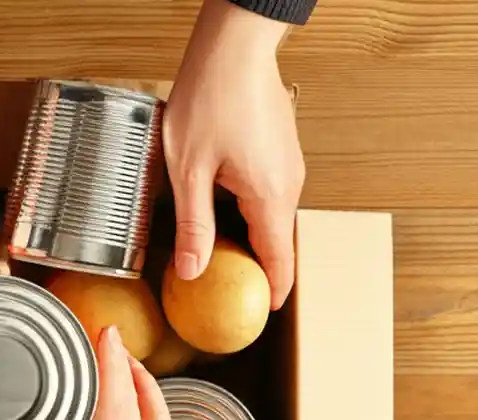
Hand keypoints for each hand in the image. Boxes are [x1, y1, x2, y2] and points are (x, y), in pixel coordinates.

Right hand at [0, 325, 189, 419]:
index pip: (111, 400)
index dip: (107, 361)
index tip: (101, 331)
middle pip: (134, 397)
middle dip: (120, 361)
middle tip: (102, 336)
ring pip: (156, 411)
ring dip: (140, 381)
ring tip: (122, 361)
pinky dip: (153, 407)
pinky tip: (142, 404)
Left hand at [164, 0, 303, 309]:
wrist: (234, 46)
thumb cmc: (212, 96)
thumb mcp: (188, 170)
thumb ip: (193, 225)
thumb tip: (192, 271)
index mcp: (270, 197)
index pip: (279, 262)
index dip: (271, 292)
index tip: (259, 315)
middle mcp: (289, 185)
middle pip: (275, 242)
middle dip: (252, 268)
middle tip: (223, 290)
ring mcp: (288, 166)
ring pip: (270, 217)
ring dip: (247, 237)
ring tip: (214, 252)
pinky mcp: (279, 151)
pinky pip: (267, 194)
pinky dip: (248, 211)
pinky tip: (217, 207)